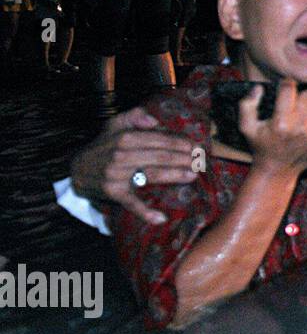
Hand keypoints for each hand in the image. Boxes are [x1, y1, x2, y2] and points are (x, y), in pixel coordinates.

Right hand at [70, 106, 198, 224]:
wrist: (77, 169)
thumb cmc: (104, 145)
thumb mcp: (115, 124)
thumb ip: (134, 116)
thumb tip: (154, 119)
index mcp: (125, 138)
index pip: (159, 140)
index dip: (180, 143)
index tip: (196, 146)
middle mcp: (121, 156)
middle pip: (160, 157)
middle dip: (184, 159)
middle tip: (201, 161)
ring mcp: (117, 176)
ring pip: (152, 175)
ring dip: (175, 176)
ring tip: (193, 175)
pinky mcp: (113, 193)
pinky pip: (131, 203)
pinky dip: (145, 212)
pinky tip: (160, 218)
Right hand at [240, 80, 306, 175]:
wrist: (277, 171)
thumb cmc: (261, 146)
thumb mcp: (246, 126)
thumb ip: (247, 104)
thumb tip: (259, 88)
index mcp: (281, 123)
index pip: (289, 89)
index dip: (285, 84)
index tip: (284, 87)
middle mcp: (300, 129)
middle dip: (300, 94)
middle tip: (295, 101)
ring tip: (305, 109)